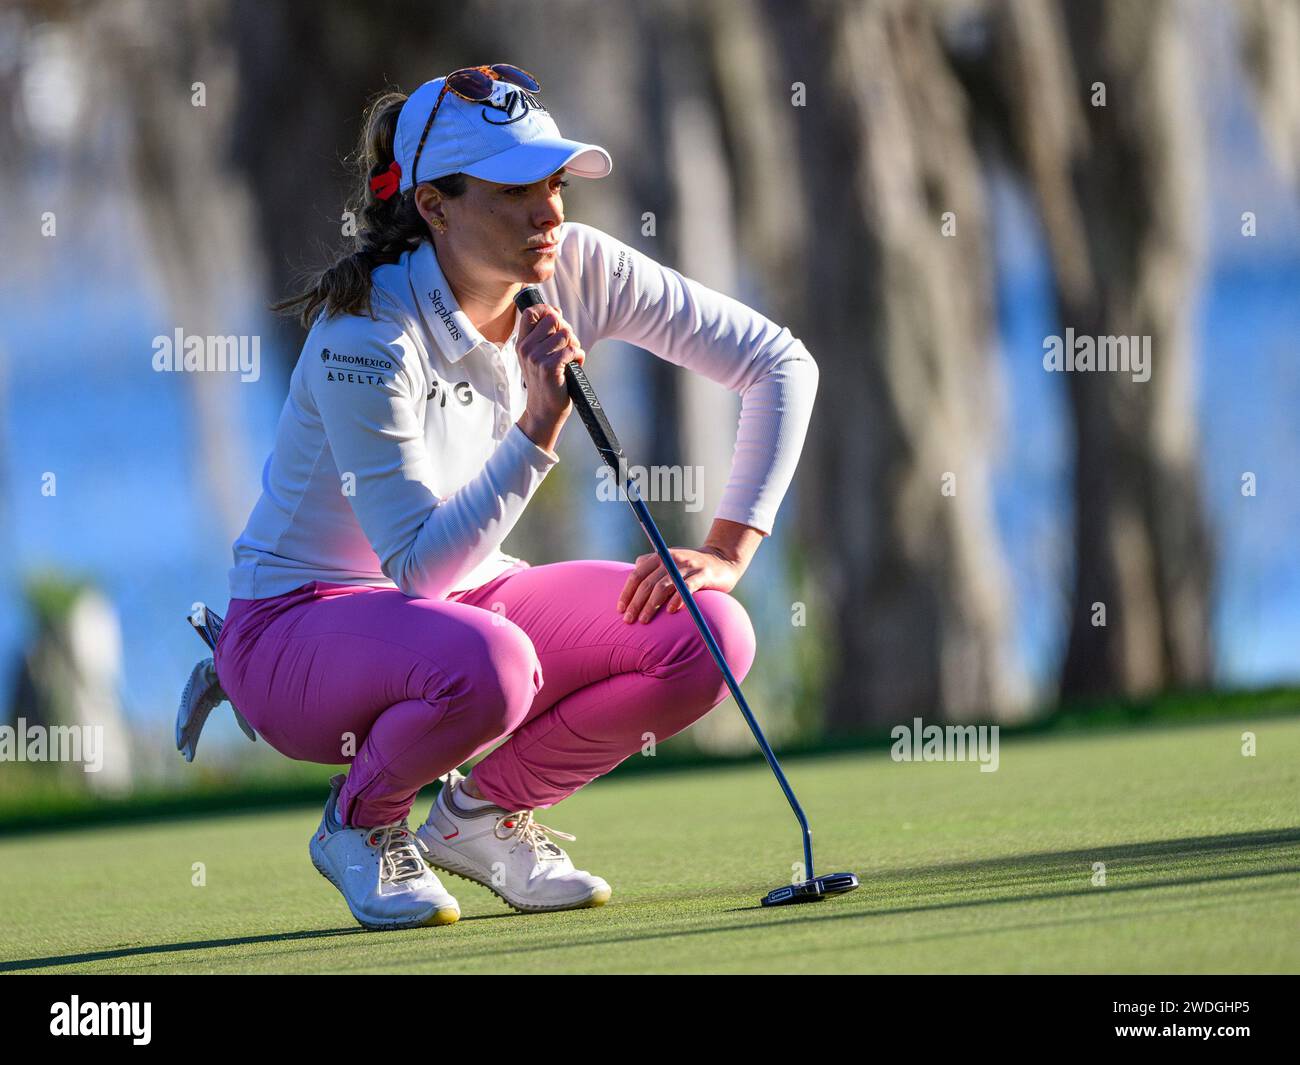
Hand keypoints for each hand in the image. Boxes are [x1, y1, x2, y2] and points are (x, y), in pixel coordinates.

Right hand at [518, 303, 584, 424]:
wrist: (544, 410)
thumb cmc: (546, 382)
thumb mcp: (538, 356)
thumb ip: (544, 334)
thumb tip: (556, 310)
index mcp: (522, 343)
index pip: (531, 312)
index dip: (547, 310)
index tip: (556, 319)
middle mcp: (526, 349)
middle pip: (554, 319)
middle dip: (566, 330)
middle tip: (567, 346)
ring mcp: (536, 358)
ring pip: (566, 334)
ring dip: (574, 345)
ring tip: (570, 359)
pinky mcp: (549, 367)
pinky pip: (572, 350)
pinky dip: (579, 356)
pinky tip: (574, 366)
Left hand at [616, 547, 742, 623]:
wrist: (722, 560)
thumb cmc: (691, 566)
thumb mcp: (670, 560)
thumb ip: (652, 565)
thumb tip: (634, 570)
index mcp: (660, 556)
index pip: (637, 574)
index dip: (627, 592)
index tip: (620, 609)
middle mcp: (670, 559)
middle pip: (648, 583)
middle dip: (636, 603)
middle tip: (628, 620)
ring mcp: (687, 566)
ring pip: (663, 586)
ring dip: (651, 605)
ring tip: (644, 620)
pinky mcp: (702, 575)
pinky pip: (687, 588)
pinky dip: (677, 599)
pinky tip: (670, 611)